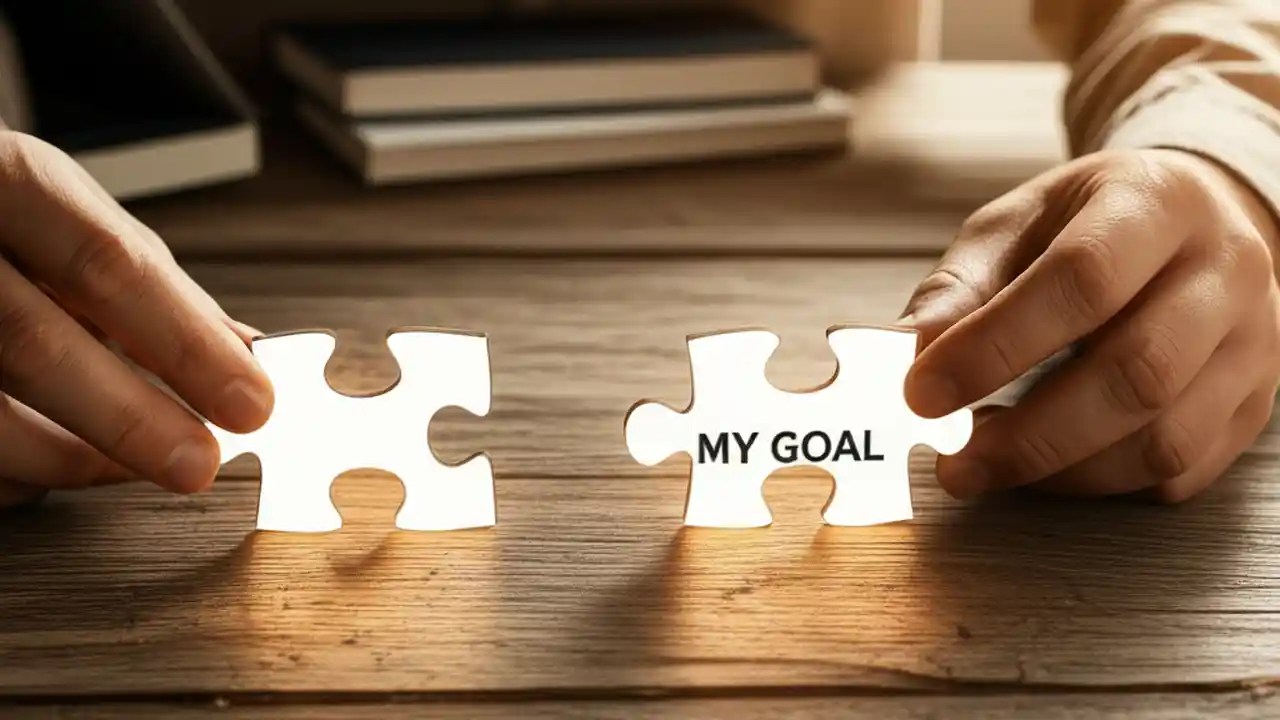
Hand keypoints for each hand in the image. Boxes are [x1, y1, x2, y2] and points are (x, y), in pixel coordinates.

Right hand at [0, 131, 272, 507]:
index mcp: (1, 175)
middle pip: (31, 342)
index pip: (105, 262)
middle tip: (198, 463)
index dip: (184, 340)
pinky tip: (52, 464)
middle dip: (128, 417)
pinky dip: (11, 471)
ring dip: (67, 457)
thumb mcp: (61, 214)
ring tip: (129, 468)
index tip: (254, 402)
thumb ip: (145, 281)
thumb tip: (246, 355)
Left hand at [900, 148, 1279, 501]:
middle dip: (1029, 435)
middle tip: (952, 462)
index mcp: (1156, 203)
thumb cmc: (1088, 224)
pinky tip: (1046, 467)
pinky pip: (1180, 473)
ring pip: (1165, 439)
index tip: (921, 393)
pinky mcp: (1253, 406)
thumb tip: (907, 354)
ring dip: (1061, 472)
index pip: (1082, 281)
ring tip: (989, 466)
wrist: (1197, 220)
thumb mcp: (1016, 225)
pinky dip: (1101, 484)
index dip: (994, 346)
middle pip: (1136, 374)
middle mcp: (1225, 271)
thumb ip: (960, 285)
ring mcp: (1254, 344)